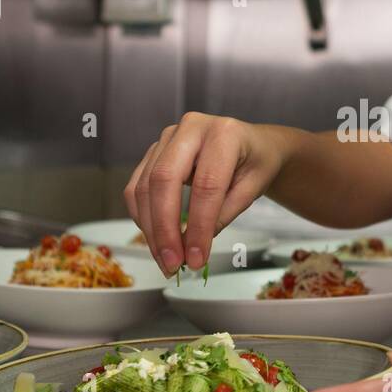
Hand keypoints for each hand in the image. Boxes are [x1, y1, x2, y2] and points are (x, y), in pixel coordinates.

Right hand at [124, 113, 287, 275]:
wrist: (251, 144)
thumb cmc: (255, 163)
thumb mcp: (253, 188)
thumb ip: (224, 214)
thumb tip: (194, 247)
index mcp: (224, 133)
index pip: (206, 185)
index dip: (199, 227)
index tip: (197, 258)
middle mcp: (191, 128)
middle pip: (164, 180)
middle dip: (165, 229)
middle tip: (172, 263)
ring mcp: (167, 138)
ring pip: (145, 186)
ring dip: (151, 229)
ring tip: (165, 259)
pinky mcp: (153, 152)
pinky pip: (136, 186)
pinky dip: (142, 217)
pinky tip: (155, 239)